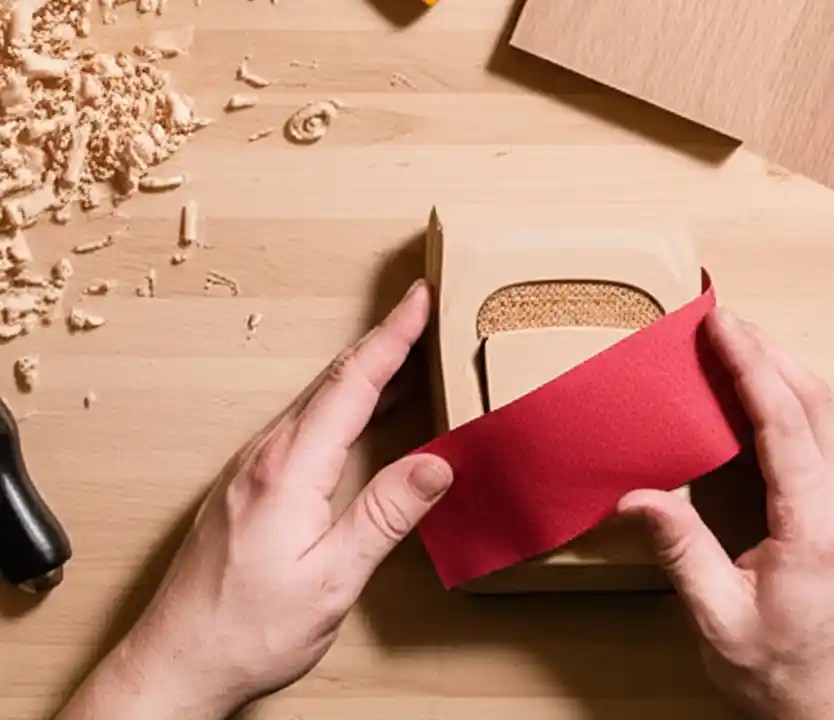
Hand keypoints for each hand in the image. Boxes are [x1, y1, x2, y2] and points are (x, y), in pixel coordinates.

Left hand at [58, 281, 452, 719]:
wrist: (176, 662)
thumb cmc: (248, 630)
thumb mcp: (332, 578)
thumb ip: (385, 515)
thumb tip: (436, 464)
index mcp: (290, 469)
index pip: (352, 383)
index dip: (392, 336)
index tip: (420, 298)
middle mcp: (264, 457)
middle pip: (332, 381)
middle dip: (381, 340)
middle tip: (420, 311)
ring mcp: (250, 470)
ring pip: (315, 401)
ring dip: (361, 371)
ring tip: (401, 353)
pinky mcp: (245, 488)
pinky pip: (300, 425)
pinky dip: (339, 403)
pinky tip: (356, 413)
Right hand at [620, 309, 833, 719]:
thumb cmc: (787, 679)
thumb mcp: (721, 622)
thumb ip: (682, 552)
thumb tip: (637, 498)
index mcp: (818, 526)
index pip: (785, 420)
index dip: (750, 363)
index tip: (720, 324)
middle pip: (815, 402)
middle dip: (769, 350)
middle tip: (723, 319)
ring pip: (828, 418)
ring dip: (785, 373)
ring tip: (739, 346)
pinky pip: (828, 443)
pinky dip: (795, 407)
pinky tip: (766, 403)